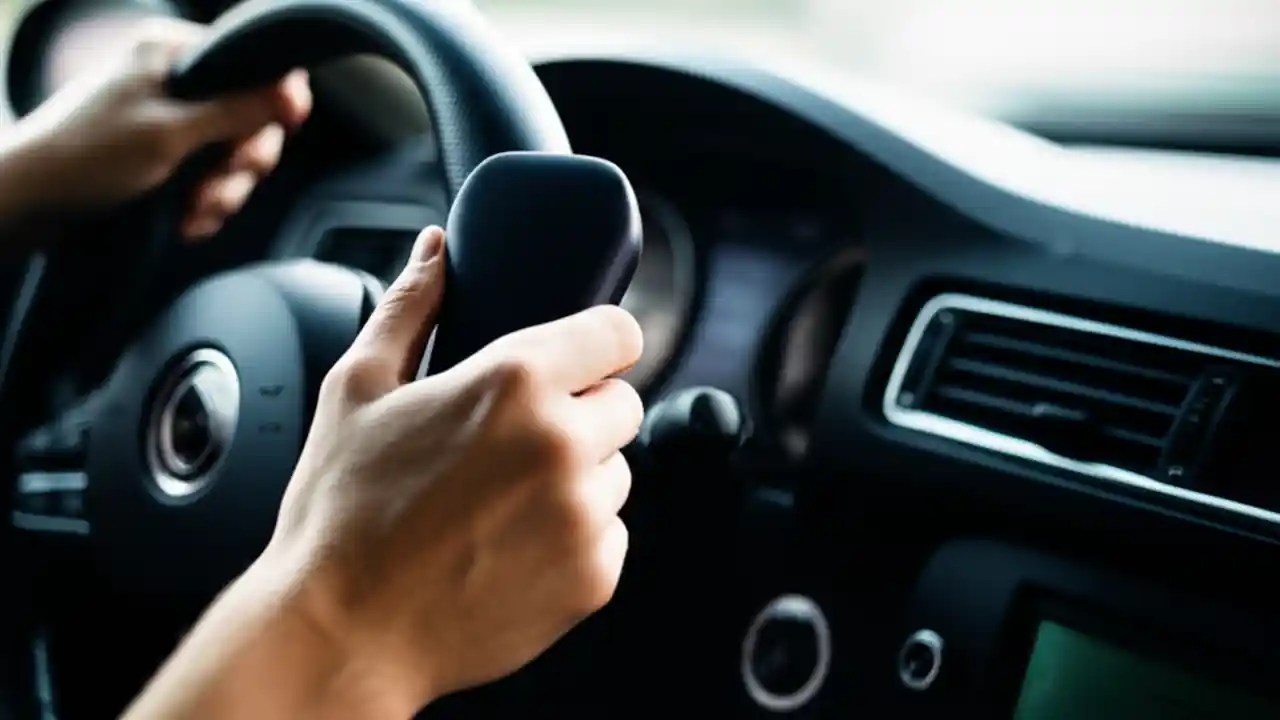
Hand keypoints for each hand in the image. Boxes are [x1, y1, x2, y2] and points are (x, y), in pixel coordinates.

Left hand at [2, 16, 310, 239]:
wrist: (30, 202)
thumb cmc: (87, 157)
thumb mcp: (172, 132)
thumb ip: (238, 110)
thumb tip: (293, 91)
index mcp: (171, 52)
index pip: (253, 63)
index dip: (277, 100)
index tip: (285, 130)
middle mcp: (175, 80)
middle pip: (252, 117)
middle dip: (241, 165)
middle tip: (219, 190)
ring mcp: (172, 119)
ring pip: (235, 154)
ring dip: (223, 193)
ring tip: (196, 214)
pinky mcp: (168, 156)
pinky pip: (213, 177)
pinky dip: (208, 204)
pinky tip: (188, 222)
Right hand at [275, 225, 644, 709]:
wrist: (341, 632)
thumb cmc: (341, 512)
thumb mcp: (357, 388)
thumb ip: (410, 306)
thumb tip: (435, 250)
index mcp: (515, 382)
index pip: (618, 332)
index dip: (600, 340)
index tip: (583, 355)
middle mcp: (564, 445)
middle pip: (623, 403)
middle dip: (580, 412)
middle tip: (513, 440)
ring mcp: (585, 516)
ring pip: (618, 471)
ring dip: (578, 475)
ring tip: (501, 499)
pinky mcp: (595, 576)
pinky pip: (610, 534)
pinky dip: (574, 536)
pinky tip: (509, 544)